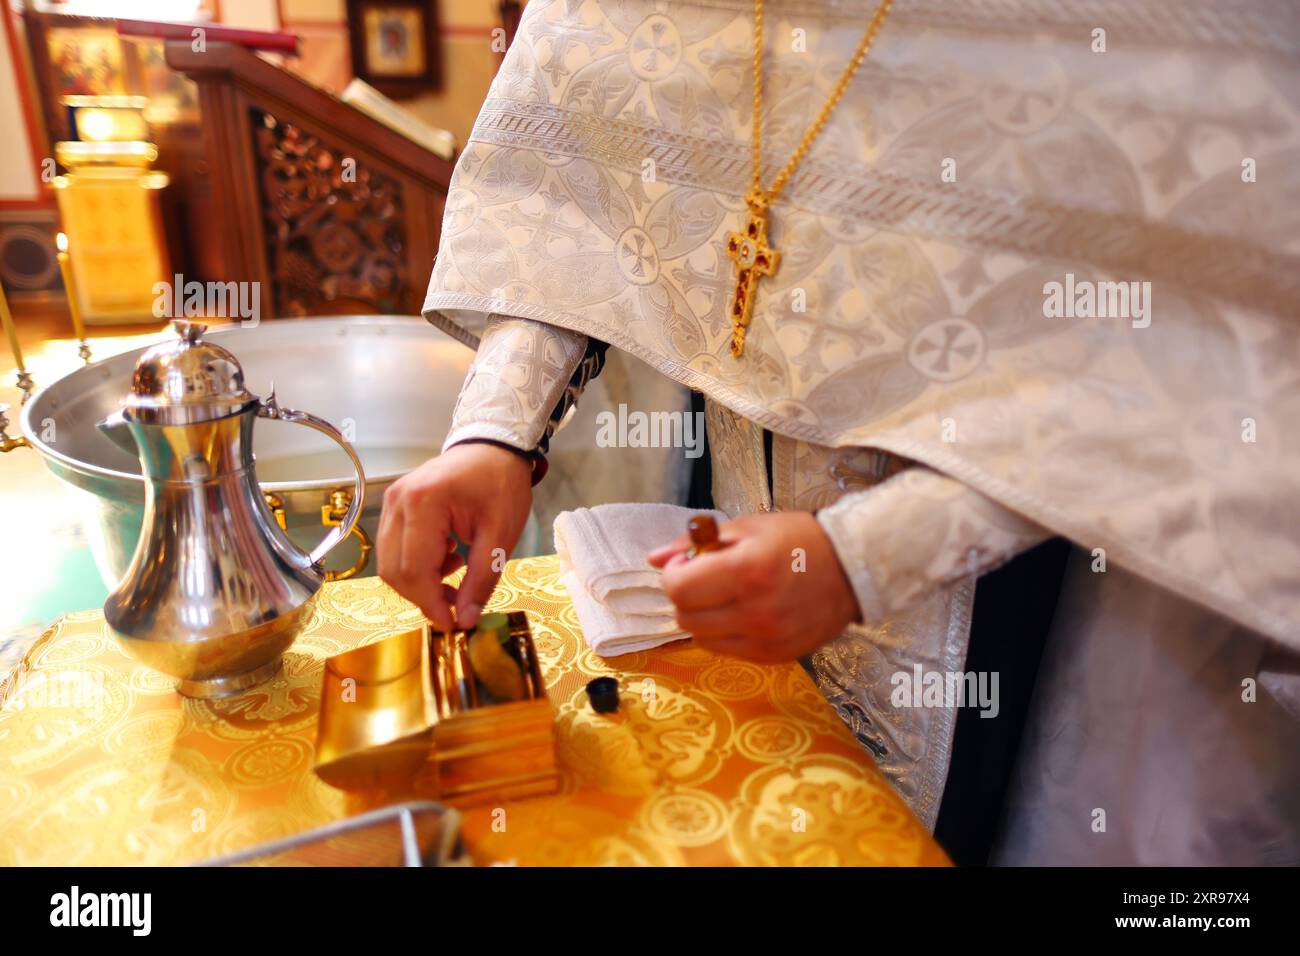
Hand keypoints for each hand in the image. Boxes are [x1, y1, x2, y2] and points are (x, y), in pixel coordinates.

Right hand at [377, 443, 532, 630]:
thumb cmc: (501, 484)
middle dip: (423, 596)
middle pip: (394, 570)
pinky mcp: (394, 504)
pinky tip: (447, 556)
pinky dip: (416, 563)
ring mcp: (392, 501)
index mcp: (424, 503)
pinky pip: (394, 547)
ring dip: (419, 581)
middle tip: (456, 604)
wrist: (493, 447)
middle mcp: (398, 501)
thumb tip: (465, 620)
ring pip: (390, 562)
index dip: (431, 604)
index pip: (414, 570)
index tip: (453, 624)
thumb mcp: (502, 535)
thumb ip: (482, 579)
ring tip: (456, 573)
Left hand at [647, 511, 859, 662]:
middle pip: (685, 617)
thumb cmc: (800, 540)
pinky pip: (728, 651)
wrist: (854, 569)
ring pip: (702, 639)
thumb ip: (696, 542)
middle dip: (686, 596)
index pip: (678, 588)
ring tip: (726, 596)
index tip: (689, 562)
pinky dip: (726, 633)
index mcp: (746, 572)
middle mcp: (754, 612)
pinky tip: (744, 612)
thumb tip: (654, 558)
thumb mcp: (747, 528)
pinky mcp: (776, 656)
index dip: (675, 573)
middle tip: (706, 578)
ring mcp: (766, 639)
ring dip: (703, 617)